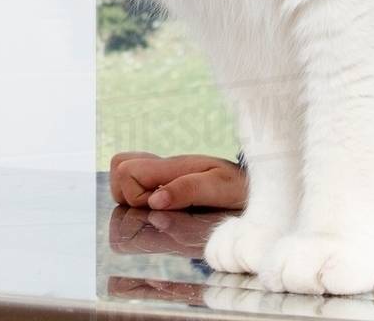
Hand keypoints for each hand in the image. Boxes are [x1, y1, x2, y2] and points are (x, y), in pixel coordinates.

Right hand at [109, 151, 247, 210]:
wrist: (254, 184)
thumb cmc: (238, 185)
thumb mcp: (218, 187)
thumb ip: (186, 190)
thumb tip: (154, 201)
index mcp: (171, 166)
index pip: (125, 170)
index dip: (134, 194)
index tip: (158, 205)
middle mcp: (162, 168)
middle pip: (118, 169)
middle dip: (127, 194)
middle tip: (157, 205)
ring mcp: (163, 175)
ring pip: (123, 178)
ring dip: (133, 196)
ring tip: (161, 206)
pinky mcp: (167, 184)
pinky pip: (138, 186)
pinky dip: (142, 197)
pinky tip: (165, 206)